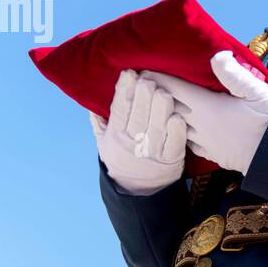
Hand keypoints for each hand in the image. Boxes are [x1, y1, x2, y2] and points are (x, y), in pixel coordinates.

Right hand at [94, 70, 186, 194]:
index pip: (119, 111)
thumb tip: (89, 103)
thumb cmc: (122, 160)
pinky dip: (176, 131)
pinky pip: (174, 144)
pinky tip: (177, 117)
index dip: (124, 92)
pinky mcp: (172, 160)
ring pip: (156, 127)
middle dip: (142, 96)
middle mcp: (133, 144)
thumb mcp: (104, 144)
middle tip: (148, 79)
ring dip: (160, 109)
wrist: (139, 192)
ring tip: (163, 92)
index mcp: (116, 136)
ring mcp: (153, 152)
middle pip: (138, 117)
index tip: (128, 74)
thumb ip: (99, 123)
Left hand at [144, 52, 267, 174]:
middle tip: (141, 85)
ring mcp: (205, 143)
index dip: (156, 79)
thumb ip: (234, 73)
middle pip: (169, 108)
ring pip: (175, 127)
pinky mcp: (214, 155)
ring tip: (156, 105)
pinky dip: (178, 133)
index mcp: (208, 107)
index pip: (174, 89)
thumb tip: (217, 55)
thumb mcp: (257, 91)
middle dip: (154, 95)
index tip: (141, 70)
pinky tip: (180, 129)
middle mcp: (200, 127)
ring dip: (164, 115)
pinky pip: (188, 143)